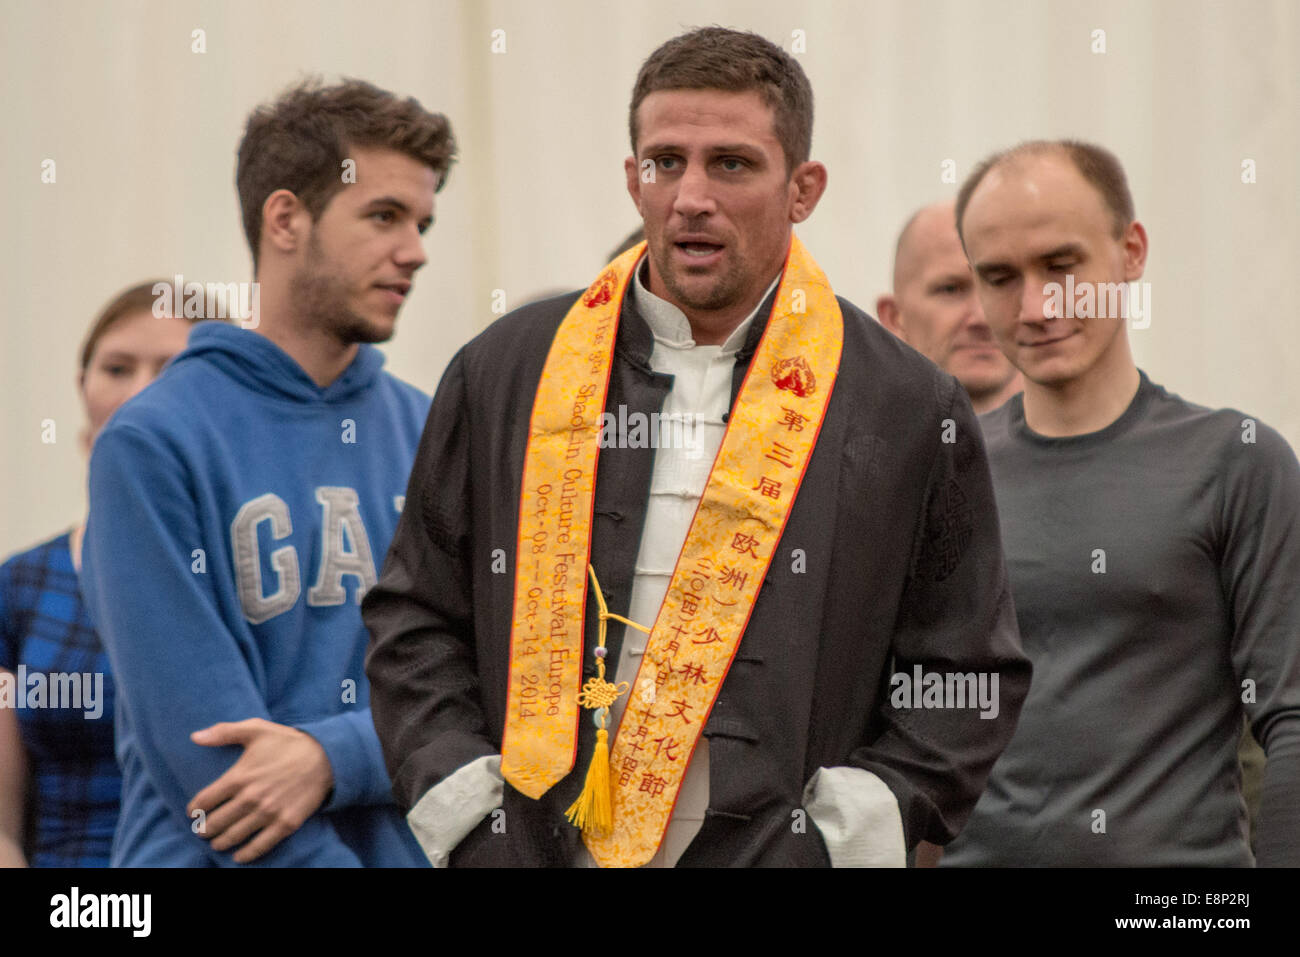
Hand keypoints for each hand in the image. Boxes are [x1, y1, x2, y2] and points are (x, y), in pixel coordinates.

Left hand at [187, 718, 333, 863]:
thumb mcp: (257, 729)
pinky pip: (260, 845)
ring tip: (217, 843)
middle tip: (202, 831)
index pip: (205, 800)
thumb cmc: (288, 742)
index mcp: (239, 777)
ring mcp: (268, 813)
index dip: (194, 809)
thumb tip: (195, 737)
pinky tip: (239, 856)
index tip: (193, 812)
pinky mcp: (285, 824)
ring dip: (221, 843)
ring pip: (235, 836)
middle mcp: (251, 798)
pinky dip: (247, 854)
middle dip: (205, 829)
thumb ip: (224, 732)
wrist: (325, 757)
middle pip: (217, 822)